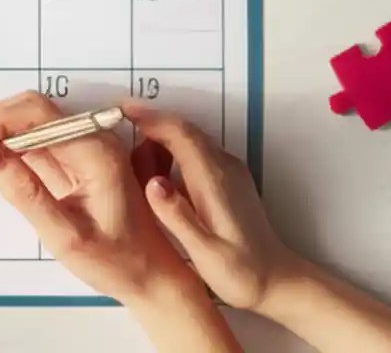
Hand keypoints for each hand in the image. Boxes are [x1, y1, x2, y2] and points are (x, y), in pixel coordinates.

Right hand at [0, 92, 197, 305]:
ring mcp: (79, 147)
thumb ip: (25, 192)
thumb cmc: (117, 261)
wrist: (151, 275)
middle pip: (25, 110)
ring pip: (23, 124)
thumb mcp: (65, 236)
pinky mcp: (71, 159)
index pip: (34, 114)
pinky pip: (28, 143)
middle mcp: (89, 139)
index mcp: (94, 151)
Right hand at [127, 105, 301, 312]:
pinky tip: (153, 164)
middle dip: (150, 120)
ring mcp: (228, 170)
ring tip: (127, 148)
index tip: (120, 109)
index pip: (181, 135)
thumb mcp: (205, 253)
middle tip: (114, 120)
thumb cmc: (239, 273)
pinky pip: (195, 150)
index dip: (151, 119)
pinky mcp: (227, 178)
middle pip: (184, 130)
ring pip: (189, 138)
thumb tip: (153, 183)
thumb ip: (178, 217)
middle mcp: (224, 167)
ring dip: (159, 135)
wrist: (277, 280)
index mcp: (215, 181)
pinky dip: (170, 148)